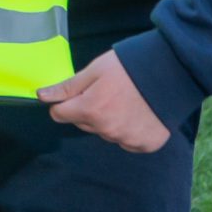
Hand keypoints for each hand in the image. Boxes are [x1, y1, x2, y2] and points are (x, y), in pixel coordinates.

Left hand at [38, 49, 170, 151]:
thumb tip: (42, 96)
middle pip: (84, 124)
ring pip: (106, 133)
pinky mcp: (145, 145)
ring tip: (126, 101)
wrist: (170, 72)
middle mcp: (107, 130)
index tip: (79, 93)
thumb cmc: (128, 67)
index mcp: (91, 110)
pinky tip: (139, 113)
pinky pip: (127, 141)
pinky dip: (130, 130)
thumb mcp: (94, 70)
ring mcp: (127, 140)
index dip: (66, 103)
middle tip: (107, 92)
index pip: (60, 115)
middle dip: (89, 110)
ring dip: (110, 120)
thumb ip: (68, 87)